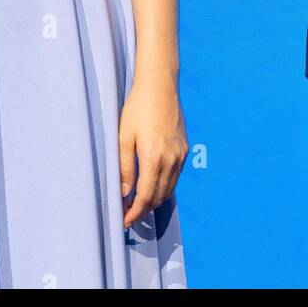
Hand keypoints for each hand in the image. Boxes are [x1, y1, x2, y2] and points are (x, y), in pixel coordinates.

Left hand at [118, 69, 187, 228]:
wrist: (160, 85)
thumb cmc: (138, 108)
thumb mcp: (124, 137)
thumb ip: (124, 167)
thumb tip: (123, 192)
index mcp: (154, 158)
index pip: (145, 197)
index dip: (134, 213)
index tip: (124, 221)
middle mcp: (171, 160)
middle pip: (159, 197)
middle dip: (143, 210)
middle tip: (128, 214)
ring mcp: (180, 155)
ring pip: (169, 189)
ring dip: (154, 199)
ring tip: (138, 202)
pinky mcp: (184, 148)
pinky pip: (175, 176)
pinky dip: (164, 186)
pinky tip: (152, 183)